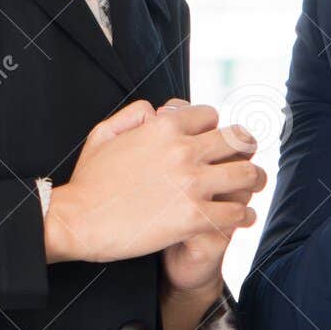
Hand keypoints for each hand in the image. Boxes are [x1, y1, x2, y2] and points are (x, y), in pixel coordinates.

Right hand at [44, 98, 265, 264]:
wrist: (76, 221)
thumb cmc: (87, 182)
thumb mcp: (103, 134)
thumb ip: (133, 114)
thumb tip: (157, 108)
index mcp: (164, 127)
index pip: (211, 117)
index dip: (214, 129)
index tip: (217, 143)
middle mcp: (184, 150)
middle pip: (237, 140)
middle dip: (246, 149)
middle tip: (248, 160)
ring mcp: (191, 184)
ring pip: (246, 174)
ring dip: (254, 180)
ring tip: (254, 186)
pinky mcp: (194, 217)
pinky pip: (235, 212)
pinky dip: (243, 216)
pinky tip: (242, 219)